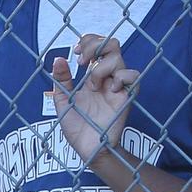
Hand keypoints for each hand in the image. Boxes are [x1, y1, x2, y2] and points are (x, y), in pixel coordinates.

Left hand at [50, 35, 139, 167]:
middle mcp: (107, 79)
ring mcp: (117, 87)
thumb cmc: (77, 128)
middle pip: (112, 45)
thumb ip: (61, 81)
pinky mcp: (126, 98)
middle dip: (95, 46)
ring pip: (119, 59)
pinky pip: (133, 77)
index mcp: (92, 77)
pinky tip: (110, 88)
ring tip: (92, 85)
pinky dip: (122, 77)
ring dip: (101, 67)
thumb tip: (57, 58)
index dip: (88, 42)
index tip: (76, 53)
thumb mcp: (63, 102)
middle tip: (81, 61)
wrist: (87, 150)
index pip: (98, 46)